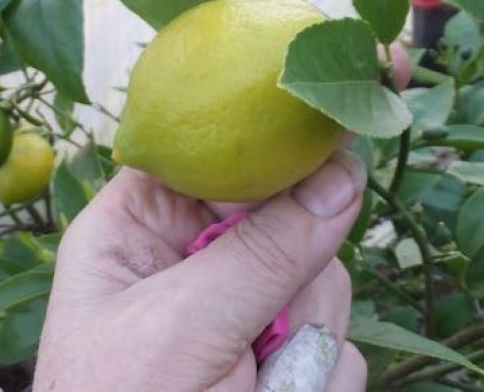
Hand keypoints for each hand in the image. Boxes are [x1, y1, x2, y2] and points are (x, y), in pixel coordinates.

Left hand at [34, 150, 367, 390]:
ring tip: (247, 387)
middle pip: (289, 217)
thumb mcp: (181, 327)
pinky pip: (336, 347)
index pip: (214, 154)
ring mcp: (242, 314)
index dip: (270, 137)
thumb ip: (264, 251)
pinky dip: (317, 383)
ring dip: (302, 341)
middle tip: (259, 332)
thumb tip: (343, 174)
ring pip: (324, 285)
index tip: (330, 119)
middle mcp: (195, 261)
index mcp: (141, 228)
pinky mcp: (278, 363)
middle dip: (291, 276)